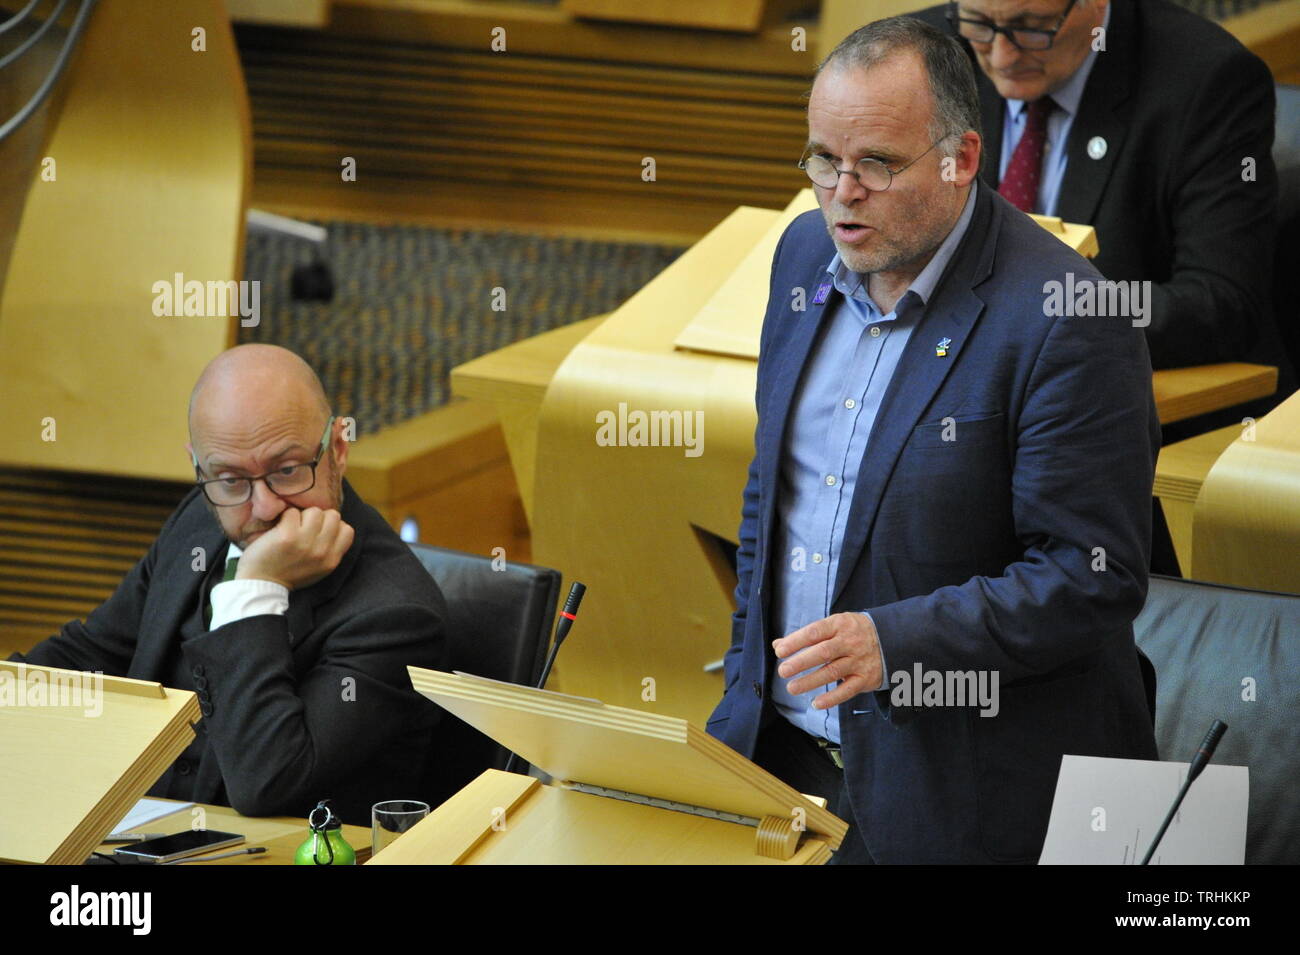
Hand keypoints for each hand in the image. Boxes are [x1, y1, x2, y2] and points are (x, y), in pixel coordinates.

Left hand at [236, 507, 354, 590]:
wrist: (262, 585)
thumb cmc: (289, 574)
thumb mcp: (319, 569)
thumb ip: (331, 550)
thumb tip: (337, 525)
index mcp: (332, 560)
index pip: (347, 530)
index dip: (334, 526)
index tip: (320, 531)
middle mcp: (322, 551)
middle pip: (333, 515)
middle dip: (318, 518)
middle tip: (305, 528)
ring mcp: (305, 543)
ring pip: (314, 511)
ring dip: (302, 516)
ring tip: (293, 528)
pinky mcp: (287, 536)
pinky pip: (292, 512)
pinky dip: (285, 517)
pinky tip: (280, 529)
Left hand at [774, 612, 882, 709]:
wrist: (892, 638)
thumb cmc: (853, 632)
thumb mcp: (834, 626)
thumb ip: (807, 636)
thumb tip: (778, 645)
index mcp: (840, 625)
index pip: (815, 632)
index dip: (796, 641)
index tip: (780, 651)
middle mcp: (850, 642)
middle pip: (823, 652)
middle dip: (801, 662)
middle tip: (783, 671)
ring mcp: (859, 660)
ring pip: (833, 672)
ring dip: (810, 681)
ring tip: (792, 688)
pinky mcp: (866, 678)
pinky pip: (848, 690)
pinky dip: (832, 698)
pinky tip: (816, 703)